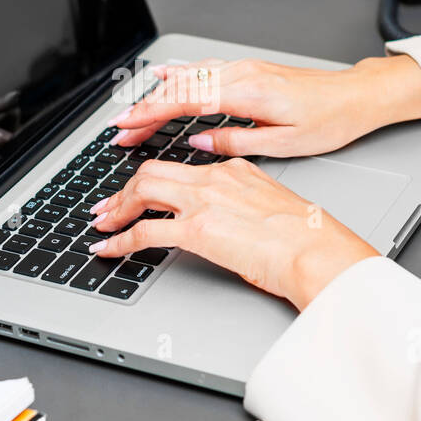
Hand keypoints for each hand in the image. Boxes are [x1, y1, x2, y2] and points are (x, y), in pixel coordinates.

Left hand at [89, 157, 377, 310]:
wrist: (318, 251)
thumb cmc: (308, 238)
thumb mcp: (274, 207)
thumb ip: (246, 206)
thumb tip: (232, 223)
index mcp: (235, 170)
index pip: (182, 168)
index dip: (155, 181)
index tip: (143, 193)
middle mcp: (216, 178)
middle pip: (153, 172)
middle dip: (124, 190)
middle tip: (107, 207)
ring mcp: (204, 202)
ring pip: (143, 190)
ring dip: (116, 208)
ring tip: (102, 225)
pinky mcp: (198, 230)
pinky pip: (145, 232)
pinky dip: (120, 240)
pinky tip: (109, 250)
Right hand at [111, 55, 420, 157]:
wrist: (355, 96)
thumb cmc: (329, 120)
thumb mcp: (284, 143)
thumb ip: (236, 141)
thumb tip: (200, 141)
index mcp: (247, 92)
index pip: (185, 100)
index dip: (149, 114)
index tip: (125, 126)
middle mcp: (241, 73)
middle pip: (179, 87)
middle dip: (143, 109)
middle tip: (118, 130)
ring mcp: (243, 68)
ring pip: (187, 76)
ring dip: (155, 95)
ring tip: (131, 115)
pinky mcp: (247, 69)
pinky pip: (203, 69)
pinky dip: (177, 76)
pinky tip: (161, 78)